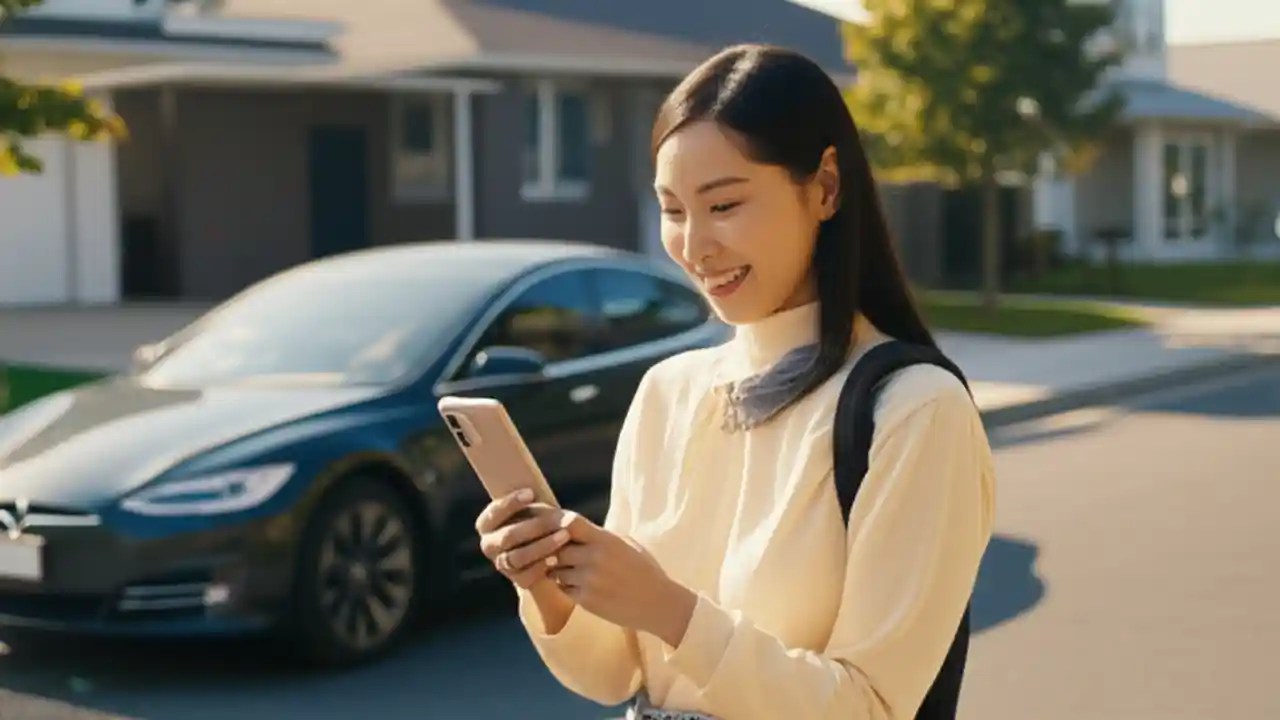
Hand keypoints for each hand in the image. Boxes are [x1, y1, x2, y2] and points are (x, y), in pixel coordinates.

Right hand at [476, 489, 572, 588]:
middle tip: (560, 519)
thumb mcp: (533, 511)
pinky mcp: (517, 580)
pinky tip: (556, 558)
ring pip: (517, 557)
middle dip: (536, 526)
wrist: (546, 552)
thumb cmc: (538, 522)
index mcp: (486, 524)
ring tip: (564, 536)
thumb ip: (535, 506)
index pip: (494, 512)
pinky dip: (541, 566)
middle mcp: (489, 545)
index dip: (510, 503)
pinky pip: (526, 576)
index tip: (531, 493)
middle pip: (508, 536)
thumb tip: (554, 509)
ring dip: (542, 546)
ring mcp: (501, 564)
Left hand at [548, 513, 696, 646]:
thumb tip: (571, 527)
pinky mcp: (586, 600)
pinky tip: (578, 586)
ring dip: (559, 570)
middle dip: (555, 551)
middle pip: (556, 547)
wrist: (657, 603)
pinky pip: (563, 589)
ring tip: (571, 571)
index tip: (557, 529)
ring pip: (556, 570)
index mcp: (605, 539)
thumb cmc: (644, 570)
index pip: (569, 522)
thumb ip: (599, 536)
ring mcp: (588, 579)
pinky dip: (566, 587)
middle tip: (560, 554)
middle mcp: (594, 557)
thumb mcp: (626, 544)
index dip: (558, 523)